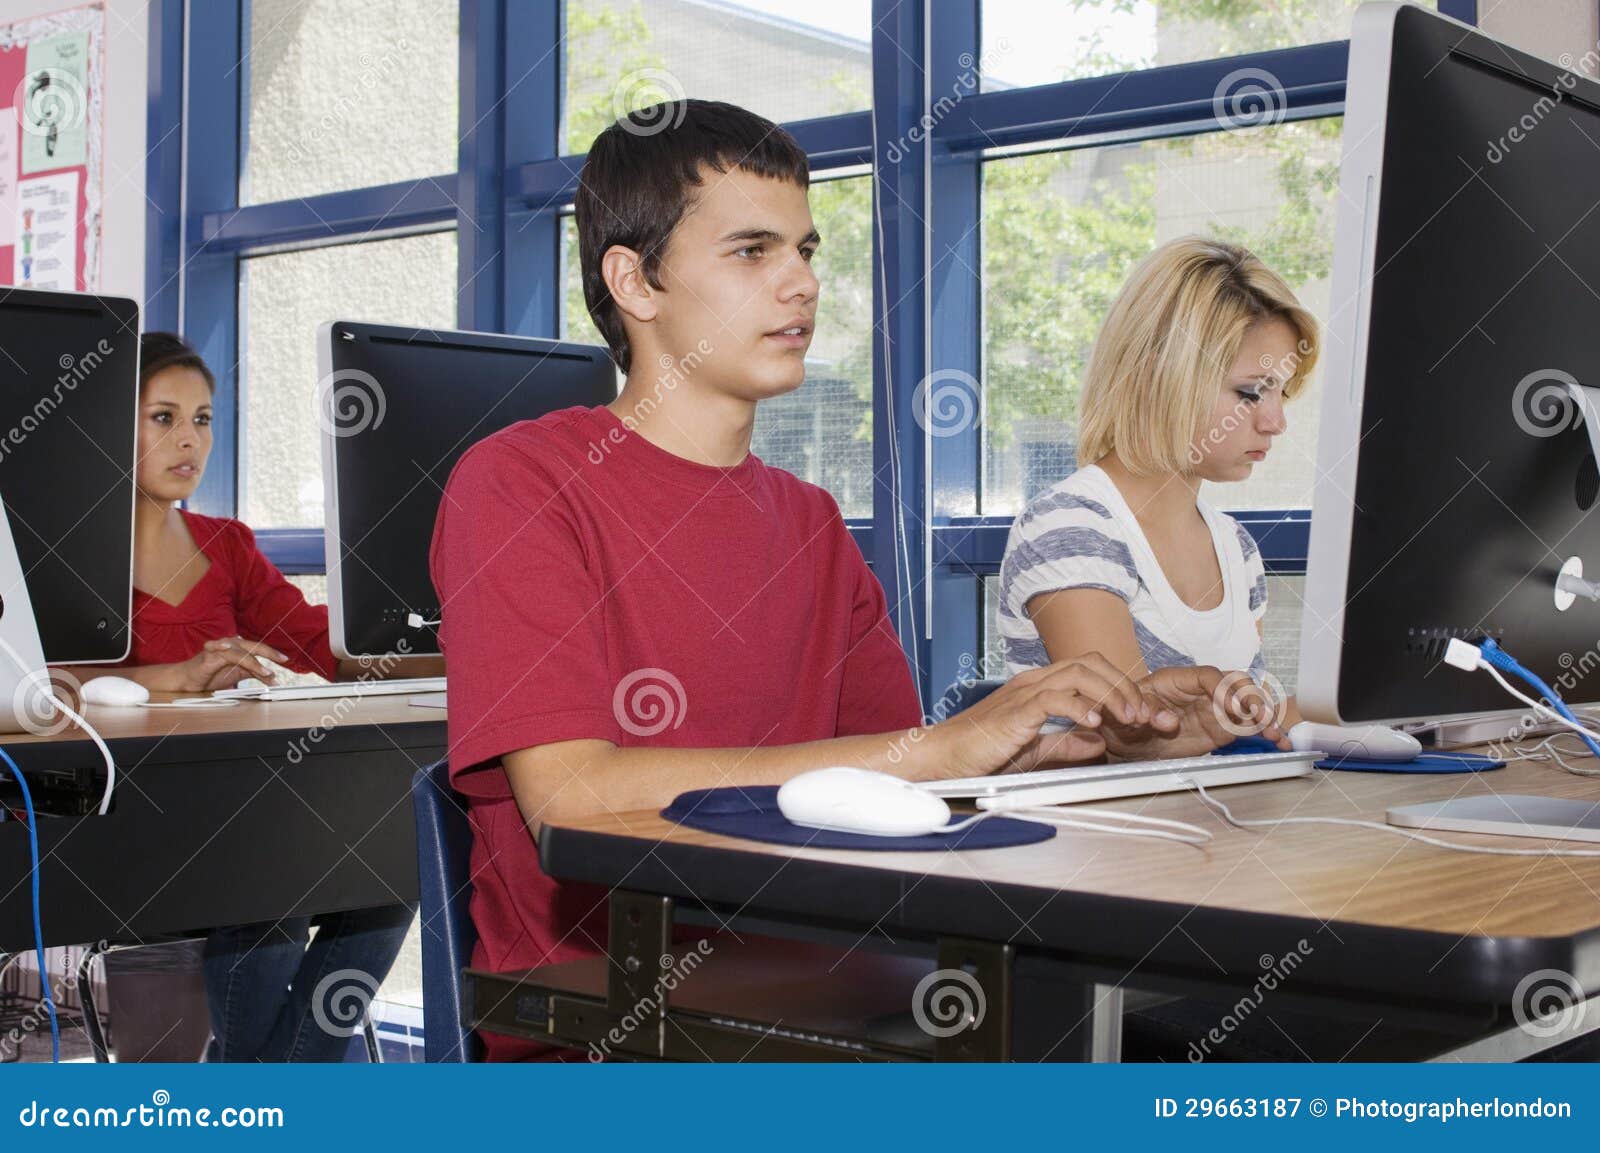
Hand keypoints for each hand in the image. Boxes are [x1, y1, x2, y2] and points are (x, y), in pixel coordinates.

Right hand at [155, 637, 288, 692]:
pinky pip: (217, 649)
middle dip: (269, 653)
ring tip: (265, 672)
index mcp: (240, 648)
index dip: (273, 654)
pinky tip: (227, 648)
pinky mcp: (208, 654)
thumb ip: (254, 674)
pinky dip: (222, 648)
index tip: (286, 660)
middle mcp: (232, 644)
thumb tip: (273, 678)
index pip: (260, 649)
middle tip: (283, 660)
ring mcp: (220, 648)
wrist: (189, 680)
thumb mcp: (238, 675)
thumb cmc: (212, 674)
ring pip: (240, 652)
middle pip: (254, 646)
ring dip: (254, 663)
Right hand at [928, 653, 1157, 778]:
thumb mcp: (1035, 751)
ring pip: (1079, 673)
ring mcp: (1024, 692)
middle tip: (1143, 715)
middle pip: (1091, 663)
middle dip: (1125, 686)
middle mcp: (1035, 681)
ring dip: (1111, 694)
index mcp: (1040, 688)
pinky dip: (1080, 707)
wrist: (943, 756)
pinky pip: (1054, 697)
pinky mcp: (1015, 710)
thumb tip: (1099, 741)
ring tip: (1127, 718)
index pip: (1091, 671)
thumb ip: (1066, 744)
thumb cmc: (981, 753)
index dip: (1122, 688)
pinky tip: (1094, 724)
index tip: (1142, 715)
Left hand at [1103, 666, 1289, 760]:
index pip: (1207, 676)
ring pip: (1246, 703)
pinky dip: (1263, 732)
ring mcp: (1214, 708)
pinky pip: (1247, 725)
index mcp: (1177, 680)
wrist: (1124, 741)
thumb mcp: (1124, 711)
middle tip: (1260, 718)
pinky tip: (1278, 741)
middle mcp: (1200, 691)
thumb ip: (1145, 711)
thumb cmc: (1122, 718)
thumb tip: (1165, 718)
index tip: (1231, 707)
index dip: (1221, 689)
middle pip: (1233, 684)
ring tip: (1274, 733)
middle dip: (1250, 699)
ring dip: (1262, 715)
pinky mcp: (1221, 728)